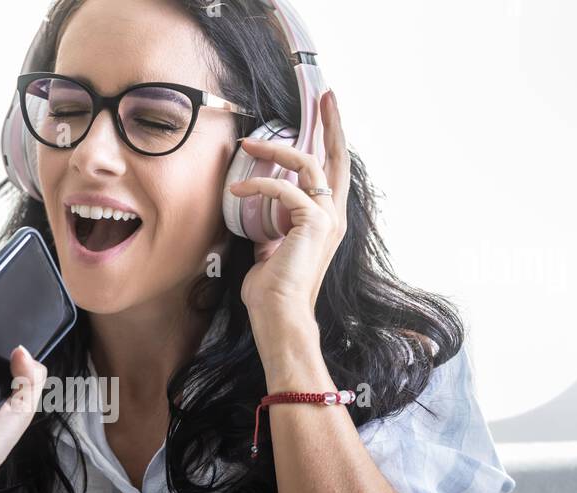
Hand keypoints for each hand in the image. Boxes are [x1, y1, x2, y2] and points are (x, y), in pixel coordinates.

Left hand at [227, 89, 350, 318]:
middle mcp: (333, 215)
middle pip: (338, 157)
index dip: (331, 140)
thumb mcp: (268, 250)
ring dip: (277, 149)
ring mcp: (327, 218)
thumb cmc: (272, 290)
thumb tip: (255, 215)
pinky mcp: (313, 222)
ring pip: (309, 164)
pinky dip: (259, 183)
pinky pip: (284, 189)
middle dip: (332, 123)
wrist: (279, 314)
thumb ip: (270, 228)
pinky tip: (238, 186)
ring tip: (248, 143)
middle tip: (325, 94)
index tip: (326, 112)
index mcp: (326, 220)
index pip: (332, 172)